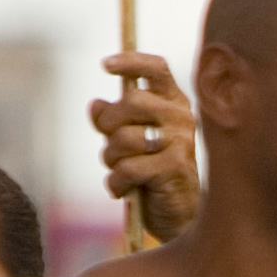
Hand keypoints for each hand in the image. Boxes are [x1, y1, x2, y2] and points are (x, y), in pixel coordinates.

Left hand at [91, 48, 198, 244]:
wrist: (177, 213)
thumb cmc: (151, 171)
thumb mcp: (128, 141)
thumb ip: (112, 121)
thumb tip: (95, 105)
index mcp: (173, 103)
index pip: (157, 69)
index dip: (131, 62)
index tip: (105, 65)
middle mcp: (181, 117)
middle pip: (132, 101)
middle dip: (109, 124)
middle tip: (109, 144)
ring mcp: (181, 141)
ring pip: (125, 137)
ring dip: (111, 158)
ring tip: (119, 171)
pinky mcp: (174, 168)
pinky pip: (128, 168)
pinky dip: (116, 182)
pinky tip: (122, 189)